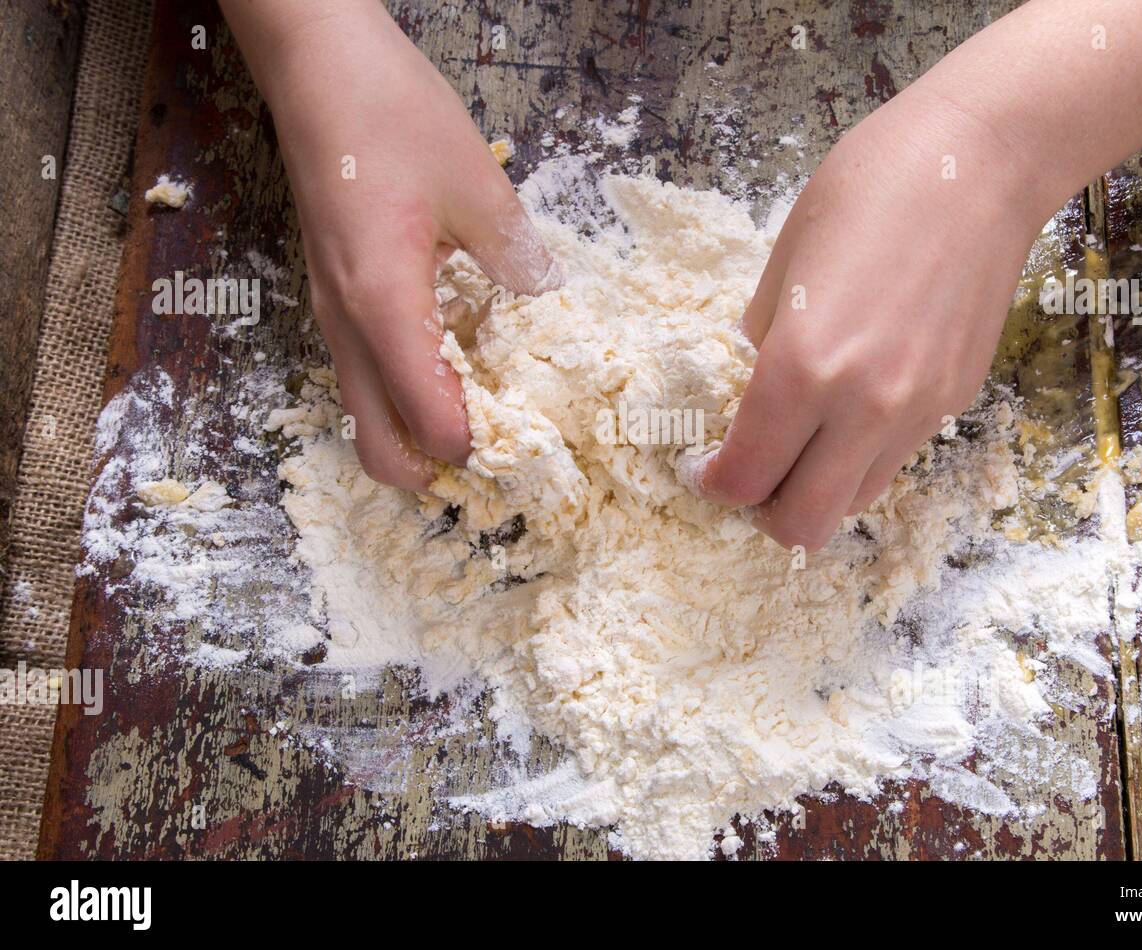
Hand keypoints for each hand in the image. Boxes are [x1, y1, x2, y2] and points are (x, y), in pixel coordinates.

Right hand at [223, 1, 555, 489]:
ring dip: (418, 428)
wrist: (314, 66)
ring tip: (486, 409)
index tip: (528, 443)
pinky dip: (406, 389)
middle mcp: (347, 327)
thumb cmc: (386, 115)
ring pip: (367, 412)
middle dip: (434, 466)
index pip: (429, 422)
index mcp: (384, 307)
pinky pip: (366, 371)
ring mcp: (333, 314)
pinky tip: (457, 354)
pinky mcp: (334, 296)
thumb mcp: (475, 184)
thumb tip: (546, 296)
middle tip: (498, 451)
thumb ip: (515, 255)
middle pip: (377, 446)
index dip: (477, 448)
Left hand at [693, 88, 1043, 550]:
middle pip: (801, 524)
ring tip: (803, 444)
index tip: (705, 468)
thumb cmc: (869, 188)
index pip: (744, 477)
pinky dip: (860, 457)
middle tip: (751, 475)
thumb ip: (764, 348)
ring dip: (817, 489)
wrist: (982, 163)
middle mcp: (862, 407)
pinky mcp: (955, 402)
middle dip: (763, 513)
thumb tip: (757, 397)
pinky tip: (852, 408)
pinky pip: (894, 460)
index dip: (713, 483)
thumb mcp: (782, 264)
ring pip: (853, 501)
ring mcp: (917, 412)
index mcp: (801, 368)